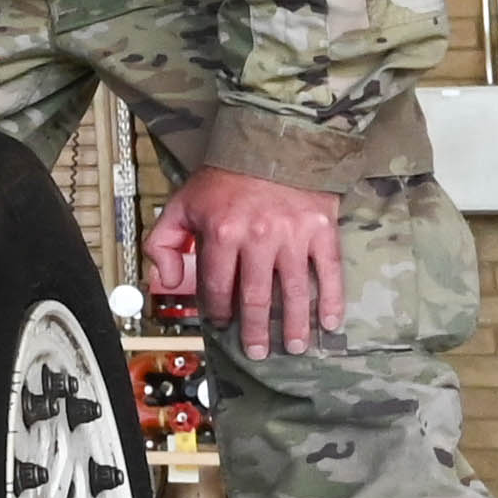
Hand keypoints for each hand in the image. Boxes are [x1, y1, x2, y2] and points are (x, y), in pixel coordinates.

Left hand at [150, 167, 344, 359]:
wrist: (272, 145)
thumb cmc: (225, 179)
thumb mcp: (182, 204)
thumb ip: (165, 242)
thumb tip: (168, 281)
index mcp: (222, 232)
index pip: (218, 286)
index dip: (218, 310)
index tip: (222, 324)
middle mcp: (258, 238)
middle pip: (257, 297)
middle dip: (256, 330)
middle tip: (257, 352)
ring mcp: (294, 237)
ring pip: (294, 292)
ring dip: (295, 325)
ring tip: (294, 347)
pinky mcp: (323, 232)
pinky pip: (329, 273)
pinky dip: (331, 301)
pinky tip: (330, 323)